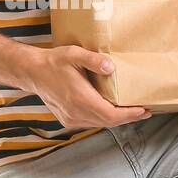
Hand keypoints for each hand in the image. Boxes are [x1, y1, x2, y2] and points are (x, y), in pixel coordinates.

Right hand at [25, 45, 150, 128]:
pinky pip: (91, 122)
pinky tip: (111, 110)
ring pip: (100, 123)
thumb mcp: (74, 54)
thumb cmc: (54, 62)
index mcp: (80, 99)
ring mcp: (71, 118)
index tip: (144, 110)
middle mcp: (76, 112)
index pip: (111, 115)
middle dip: (128, 117)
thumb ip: (94, 60)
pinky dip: (104, 118)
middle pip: (109, 122)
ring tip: (131, 111)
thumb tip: (111, 67)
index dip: (129, 115)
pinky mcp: (68, 120)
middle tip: (144, 111)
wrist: (33, 72)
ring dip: (116, 119)